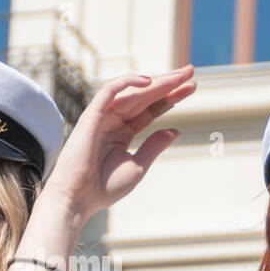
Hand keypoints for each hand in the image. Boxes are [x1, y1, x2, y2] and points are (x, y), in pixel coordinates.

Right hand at [41, 66, 196, 221]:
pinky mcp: (91, 116)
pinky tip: (149, 82)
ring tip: (179, 76)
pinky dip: (127, 83)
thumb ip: (153, 146)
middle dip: (167, 84)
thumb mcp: (137, 166)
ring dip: (155, 83)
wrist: (78, 198)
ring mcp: (102, 117)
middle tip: (190, 72)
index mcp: (123, 133)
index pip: (151, 110)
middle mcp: (113, 121)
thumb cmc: (103, 188)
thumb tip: (175, 130)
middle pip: (145, 97)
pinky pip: (109, 91)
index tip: (191, 88)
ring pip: (132, 92)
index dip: (170, 97)